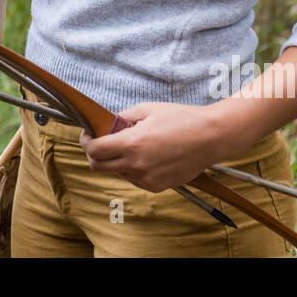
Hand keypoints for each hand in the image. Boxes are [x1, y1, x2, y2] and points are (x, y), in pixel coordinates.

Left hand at [79, 101, 234, 192]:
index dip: (85, 142)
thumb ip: (122, 118)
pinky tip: (147, 155)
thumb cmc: (180, 119)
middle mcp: (137, 165)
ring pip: (118, 173)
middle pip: (98, 167)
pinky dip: (133, 168)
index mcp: (132, 144)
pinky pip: (135, 179)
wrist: (210, 137)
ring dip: (117, 161)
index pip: (94, 151)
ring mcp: (147, 179)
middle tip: (99, 143)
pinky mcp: (157, 187)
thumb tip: (106, 125)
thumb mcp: (147, 109)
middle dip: (93, 155)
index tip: (87, 135)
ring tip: (132, 145)